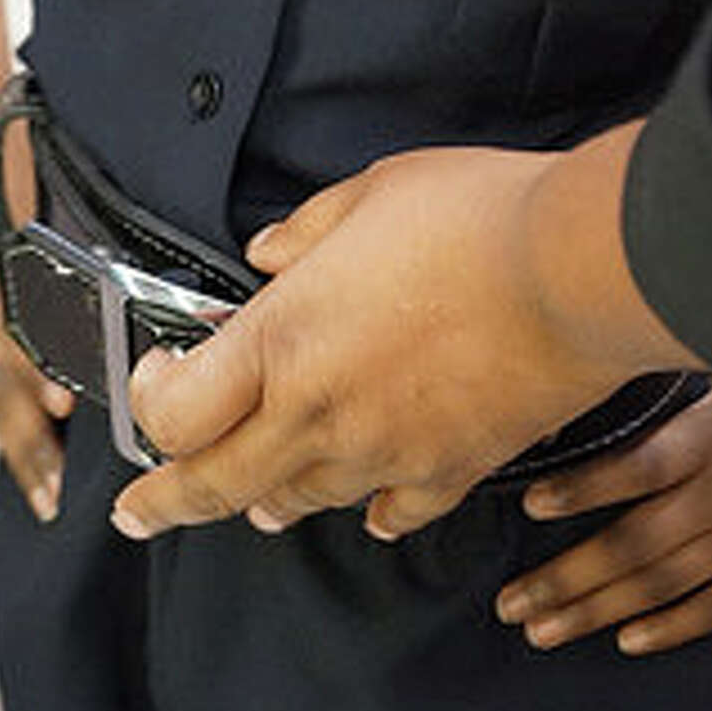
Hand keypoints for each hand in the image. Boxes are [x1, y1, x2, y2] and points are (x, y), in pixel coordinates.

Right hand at [0, 115, 73, 517]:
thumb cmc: (23, 152)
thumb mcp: (68, 185)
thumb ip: (98, 232)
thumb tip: (152, 260)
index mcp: (32, 273)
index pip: (50, 338)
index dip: (58, 376)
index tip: (75, 412)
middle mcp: (3, 306)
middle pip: (20, 388)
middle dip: (42, 443)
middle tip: (67, 494)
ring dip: (17, 452)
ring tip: (45, 500)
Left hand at [112, 140, 657, 543]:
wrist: (575, 273)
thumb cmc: (473, 217)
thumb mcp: (369, 193)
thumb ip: (305, 232)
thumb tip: (268, 254)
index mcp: (283, 338)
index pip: (178, 413)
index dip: (149, 405)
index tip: (154, 381)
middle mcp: (320, 411)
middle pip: (217, 484)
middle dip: (167, 503)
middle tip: (136, 517)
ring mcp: (386, 452)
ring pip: (301, 501)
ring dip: (266, 499)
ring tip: (253, 503)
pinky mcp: (451, 471)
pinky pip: (394, 512)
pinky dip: (373, 511)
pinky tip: (371, 507)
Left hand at [496, 383, 711, 652]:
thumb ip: (685, 363)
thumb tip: (623, 326)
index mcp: (709, 436)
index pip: (630, 468)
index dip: (579, 487)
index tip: (527, 501)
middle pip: (628, 547)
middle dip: (563, 578)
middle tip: (508, 605)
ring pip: (659, 585)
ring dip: (596, 611)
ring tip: (541, 630)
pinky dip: (670, 625)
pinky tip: (628, 640)